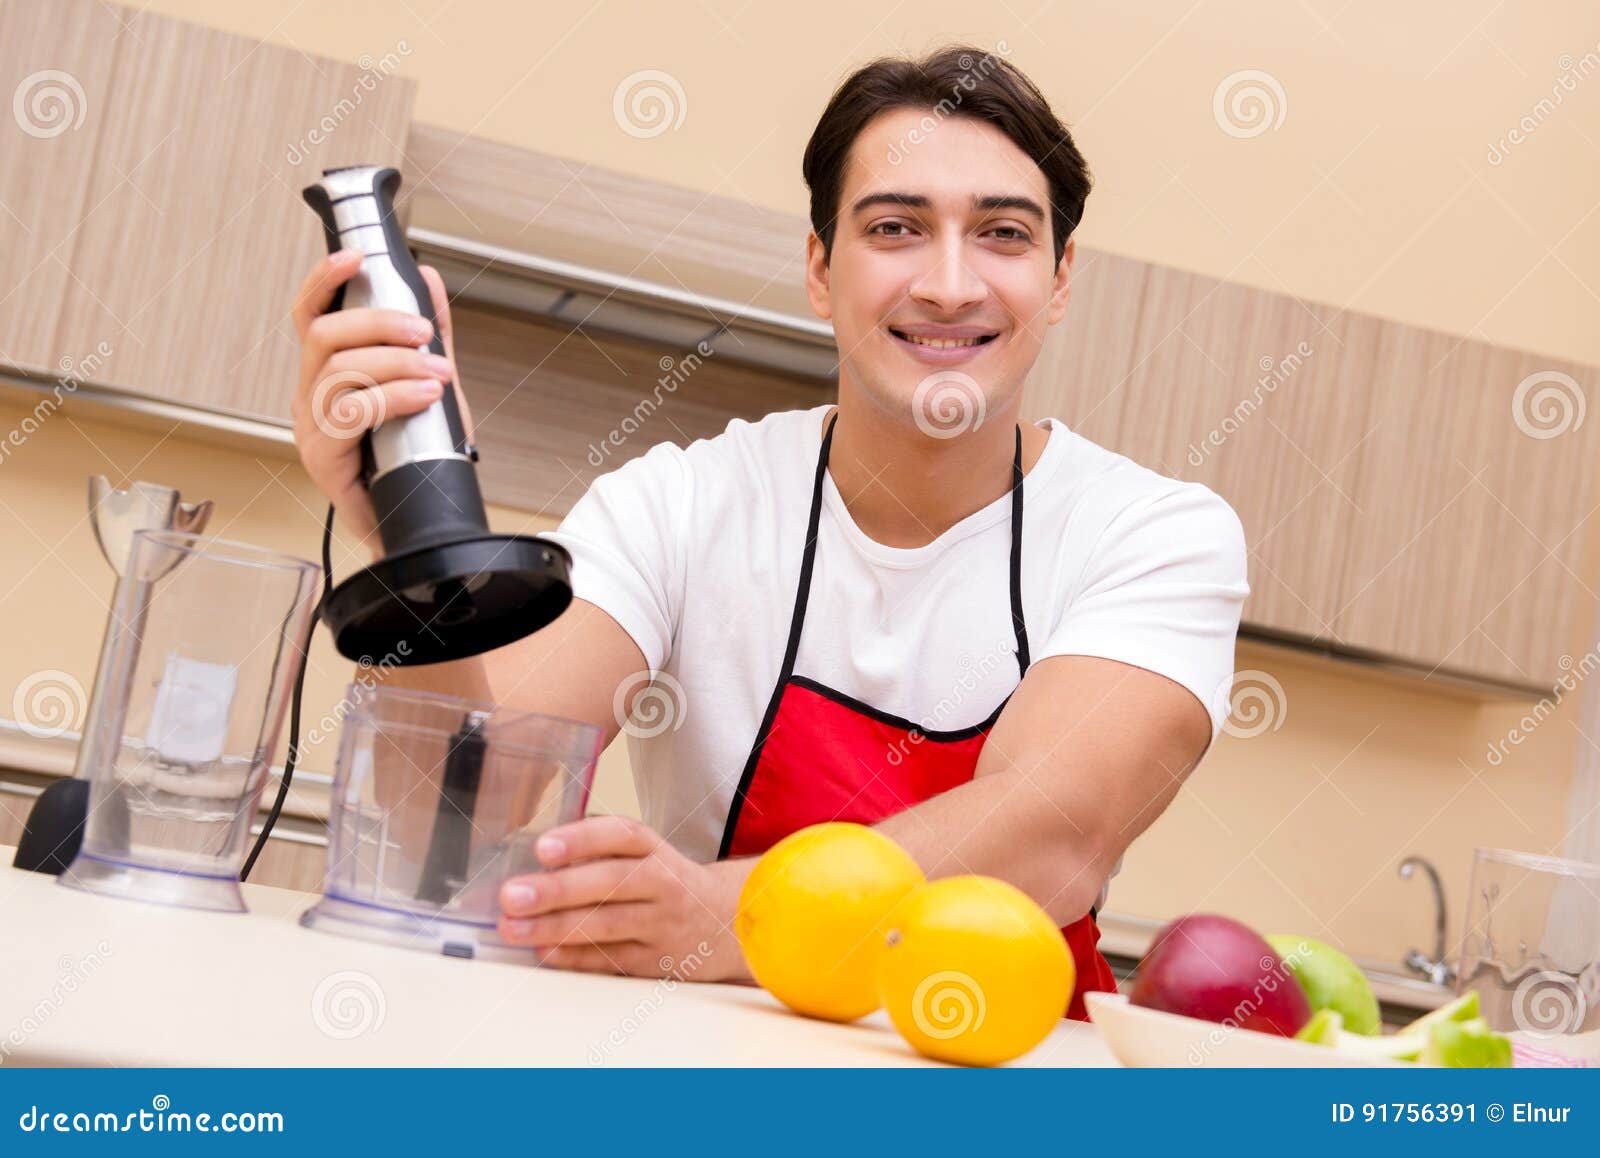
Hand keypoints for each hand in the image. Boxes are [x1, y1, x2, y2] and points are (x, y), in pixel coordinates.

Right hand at [289, 250, 473, 545]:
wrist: (418, 521)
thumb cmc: (416, 458)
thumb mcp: (430, 384)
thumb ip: (427, 335)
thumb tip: (426, 279)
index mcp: (326, 372)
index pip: (311, 314)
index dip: (324, 280)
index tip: (354, 257)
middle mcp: (310, 396)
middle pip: (325, 336)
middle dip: (379, 324)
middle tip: (424, 333)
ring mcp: (311, 428)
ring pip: (339, 372)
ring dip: (395, 364)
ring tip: (435, 373)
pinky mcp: (321, 458)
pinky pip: (349, 414)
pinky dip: (391, 397)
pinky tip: (421, 397)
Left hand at [497, 816, 752, 982]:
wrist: (727, 924)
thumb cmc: (668, 884)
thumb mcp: (647, 856)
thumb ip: (601, 853)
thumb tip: (536, 861)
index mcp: (656, 850)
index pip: (623, 836)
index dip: (583, 838)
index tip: (543, 847)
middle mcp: (663, 884)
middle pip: (612, 882)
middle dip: (557, 889)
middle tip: (512, 895)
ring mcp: (662, 925)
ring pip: (609, 924)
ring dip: (556, 926)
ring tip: (514, 928)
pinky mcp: (656, 961)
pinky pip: (611, 958)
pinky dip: (574, 956)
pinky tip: (543, 951)